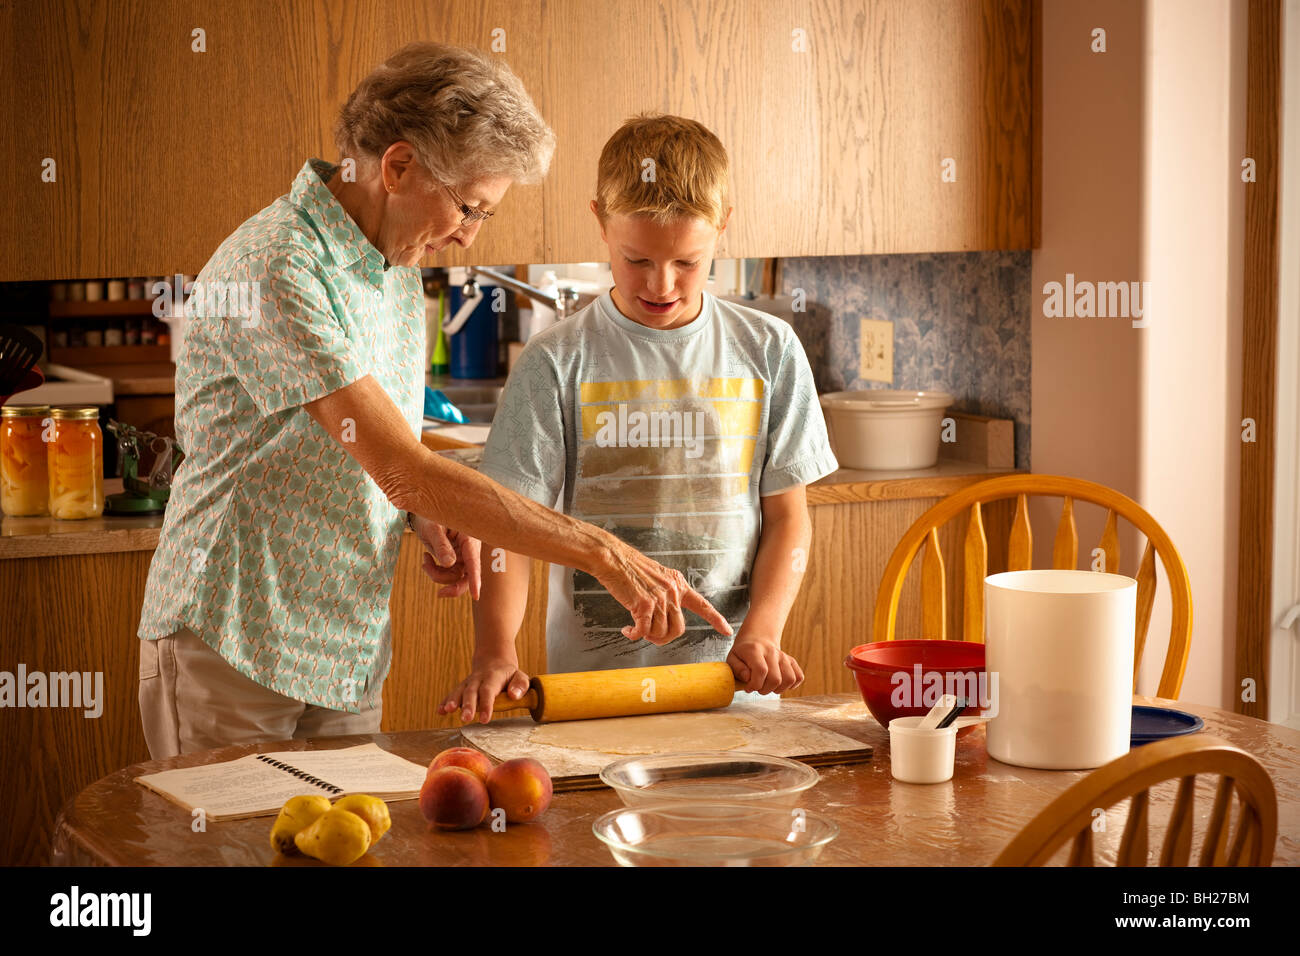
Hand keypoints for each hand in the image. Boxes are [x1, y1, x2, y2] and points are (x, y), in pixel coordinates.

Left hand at [411, 515, 481, 599]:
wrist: (426, 512)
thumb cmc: (431, 515)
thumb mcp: (433, 528)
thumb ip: (441, 545)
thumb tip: (449, 564)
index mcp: (468, 538)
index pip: (473, 561)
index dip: (474, 579)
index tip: (475, 595)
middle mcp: (468, 549)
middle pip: (467, 575)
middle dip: (453, 585)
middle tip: (439, 594)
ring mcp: (462, 556)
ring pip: (454, 577)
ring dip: (437, 574)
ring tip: (424, 560)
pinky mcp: (454, 560)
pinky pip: (447, 574)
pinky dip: (435, 571)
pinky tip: (426, 560)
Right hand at [439, 653, 530, 723]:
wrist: (494, 660)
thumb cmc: (509, 674)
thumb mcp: (520, 676)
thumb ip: (520, 685)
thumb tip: (514, 696)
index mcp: (493, 677)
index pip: (489, 691)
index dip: (486, 704)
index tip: (485, 719)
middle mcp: (478, 679)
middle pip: (471, 691)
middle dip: (468, 705)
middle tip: (466, 718)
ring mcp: (468, 682)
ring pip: (460, 691)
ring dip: (453, 701)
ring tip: (448, 710)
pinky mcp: (462, 687)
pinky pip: (452, 693)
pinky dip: (445, 701)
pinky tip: (440, 711)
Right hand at [595, 538, 733, 644]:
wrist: (613, 558)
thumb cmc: (629, 568)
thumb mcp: (657, 577)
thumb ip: (666, 594)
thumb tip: (664, 618)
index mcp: (678, 584)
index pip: (702, 604)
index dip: (716, 619)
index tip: (727, 631)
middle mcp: (672, 591)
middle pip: (678, 629)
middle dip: (664, 638)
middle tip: (649, 635)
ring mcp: (659, 598)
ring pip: (660, 633)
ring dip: (647, 636)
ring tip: (635, 628)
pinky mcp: (644, 604)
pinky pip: (643, 631)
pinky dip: (634, 635)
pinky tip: (627, 631)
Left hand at [727, 637, 803, 694]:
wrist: (756, 639)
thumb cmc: (742, 653)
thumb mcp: (732, 658)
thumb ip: (737, 669)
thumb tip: (748, 678)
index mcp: (755, 650)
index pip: (761, 670)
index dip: (755, 684)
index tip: (748, 688)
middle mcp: (772, 652)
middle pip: (775, 678)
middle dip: (765, 690)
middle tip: (757, 687)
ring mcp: (783, 656)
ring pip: (789, 679)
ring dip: (778, 689)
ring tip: (768, 686)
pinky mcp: (791, 661)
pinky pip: (798, 677)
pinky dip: (791, 685)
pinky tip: (779, 684)